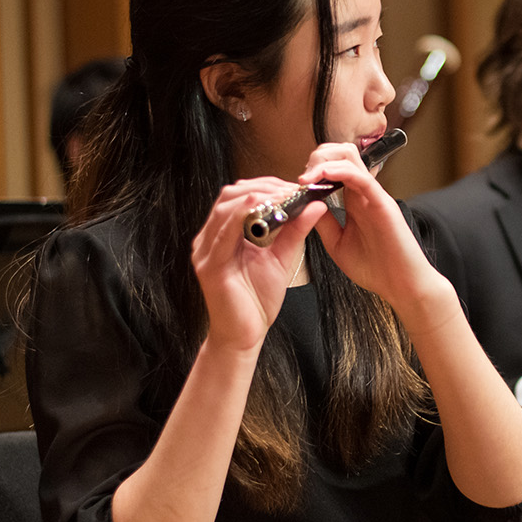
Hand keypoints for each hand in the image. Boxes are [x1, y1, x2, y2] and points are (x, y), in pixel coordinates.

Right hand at [190, 176, 325, 351]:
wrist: (244, 336)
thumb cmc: (257, 300)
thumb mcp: (281, 258)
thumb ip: (295, 231)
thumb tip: (315, 206)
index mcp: (223, 234)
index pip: (241, 195)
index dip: (267, 185)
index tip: (295, 185)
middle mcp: (210, 238)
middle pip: (231, 194)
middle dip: (263, 186)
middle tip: (292, 188)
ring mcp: (206, 251)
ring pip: (226, 207)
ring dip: (257, 197)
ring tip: (284, 196)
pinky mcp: (209, 266)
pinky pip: (224, 233)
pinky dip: (245, 216)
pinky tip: (265, 211)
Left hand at [300, 144, 451, 328]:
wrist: (402, 285)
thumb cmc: (376, 268)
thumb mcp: (337, 244)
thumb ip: (323, 223)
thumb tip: (306, 206)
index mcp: (354, 201)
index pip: (334, 167)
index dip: (313, 168)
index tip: (297, 184)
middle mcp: (363, 193)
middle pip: (341, 154)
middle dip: (317, 158)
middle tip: (302, 177)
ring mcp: (373, 195)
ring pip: (349, 157)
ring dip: (324, 160)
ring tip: (308, 176)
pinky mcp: (382, 203)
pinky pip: (361, 177)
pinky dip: (339, 171)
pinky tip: (323, 176)